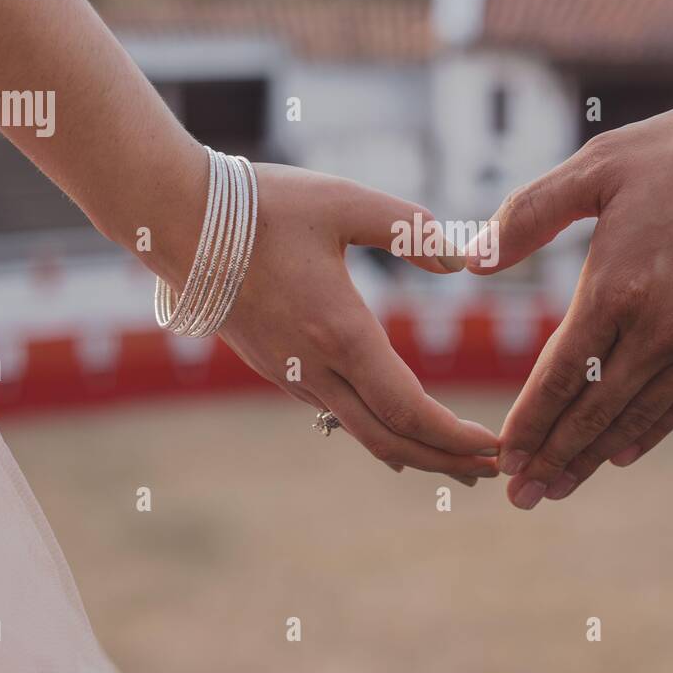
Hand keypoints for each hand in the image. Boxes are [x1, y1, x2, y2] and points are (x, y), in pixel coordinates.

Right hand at [209, 165, 499, 482]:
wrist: (177, 221)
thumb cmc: (264, 205)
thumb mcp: (345, 202)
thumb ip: (409, 227)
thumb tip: (460, 260)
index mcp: (340, 334)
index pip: (409, 409)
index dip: (456, 437)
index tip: (495, 446)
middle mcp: (314, 367)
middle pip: (390, 440)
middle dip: (445, 460)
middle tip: (493, 470)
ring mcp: (290, 374)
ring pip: (360, 431)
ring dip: (413, 449)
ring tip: (456, 456)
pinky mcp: (274, 367)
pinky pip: (334, 411)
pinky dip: (377, 428)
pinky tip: (396, 423)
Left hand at [467, 105, 672, 507]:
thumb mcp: (597, 166)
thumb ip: (528, 215)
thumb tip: (475, 261)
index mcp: (616, 289)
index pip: (559, 375)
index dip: (529, 421)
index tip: (503, 455)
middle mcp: (660, 331)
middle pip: (593, 413)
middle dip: (553, 458)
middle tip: (521, 497)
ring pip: (638, 418)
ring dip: (594, 457)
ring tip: (561, 488)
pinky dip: (648, 433)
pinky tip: (622, 454)